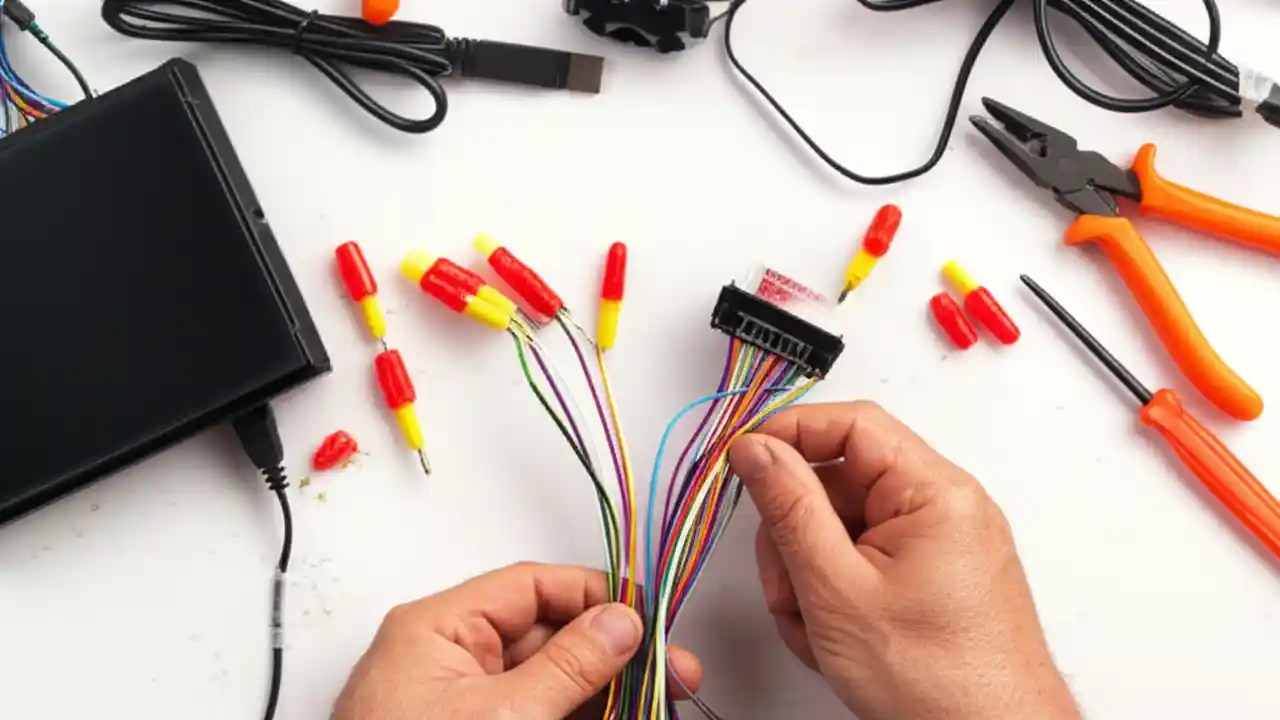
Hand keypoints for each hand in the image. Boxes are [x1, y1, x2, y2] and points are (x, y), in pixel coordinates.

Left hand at [332, 562, 702, 719]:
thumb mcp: (506, 715)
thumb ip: (569, 665)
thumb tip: (620, 622)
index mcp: (436, 629)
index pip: (531, 587)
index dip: (596, 595)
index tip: (648, 616)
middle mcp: (446, 661)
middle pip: (547, 636)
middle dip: (613, 653)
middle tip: (671, 671)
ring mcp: (458, 708)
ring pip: (548, 683)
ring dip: (605, 693)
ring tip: (658, 703)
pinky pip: (535, 716)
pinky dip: (579, 716)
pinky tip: (622, 715)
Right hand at [728, 402, 1078, 719]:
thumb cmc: (941, 682)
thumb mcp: (838, 590)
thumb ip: (790, 509)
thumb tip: (757, 450)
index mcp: (936, 492)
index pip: (851, 424)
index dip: (788, 433)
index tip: (743, 460)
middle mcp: (945, 508)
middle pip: (839, 480)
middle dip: (795, 531)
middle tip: (783, 582)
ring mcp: (939, 545)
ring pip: (843, 526)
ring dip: (809, 571)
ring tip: (813, 625)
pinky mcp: (931, 577)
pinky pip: (863, 560)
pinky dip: (835, 592)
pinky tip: (833, 634)